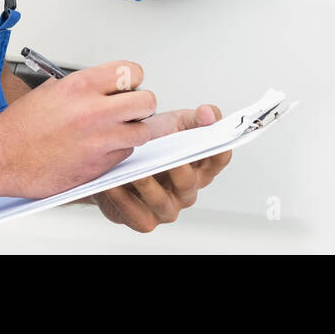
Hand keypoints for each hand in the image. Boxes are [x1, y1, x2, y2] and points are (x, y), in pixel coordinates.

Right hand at [0, 61, 155, 198]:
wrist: (0, 157)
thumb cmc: (19, 126)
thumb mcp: (51, 90)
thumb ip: (83, 87)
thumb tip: (105, 86)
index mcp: (81, 86)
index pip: (131, 72)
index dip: (133, 79)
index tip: (128, 85)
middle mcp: (94, 111)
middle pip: (146, 101)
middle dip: (141, 105)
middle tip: (132, 109)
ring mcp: (98, 140)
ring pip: (142, 131)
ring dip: (134, 130)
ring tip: (119, 131)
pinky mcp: (97, 166)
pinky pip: (125, 154)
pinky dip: (118, 151)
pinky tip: (101, 148)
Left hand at [90, 104, 231, 232]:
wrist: (117, 155)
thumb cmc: (151, 140)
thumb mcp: (175, 122)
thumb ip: (195, 116)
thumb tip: (209, 114)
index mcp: (200, 166)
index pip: (219, 158)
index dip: (219, 148)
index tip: (213, 137)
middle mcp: (187, 190)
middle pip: (189, 184)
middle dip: (179, 170)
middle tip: (168, 158)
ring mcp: (167, 207)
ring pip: (162, 203)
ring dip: (148, 187)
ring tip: (136, 172)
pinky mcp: (144, 219)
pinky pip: (138, 216)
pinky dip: (124, 202)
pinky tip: (115, 186)